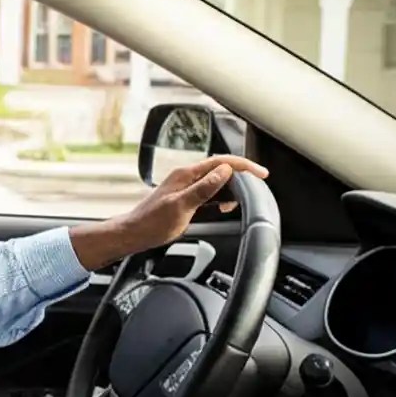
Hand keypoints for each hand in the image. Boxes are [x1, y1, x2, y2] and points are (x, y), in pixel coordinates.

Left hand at [69, 155, 268, 270]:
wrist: (134, 234)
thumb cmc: (152, 223)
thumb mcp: (181, 206)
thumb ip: (203, 188)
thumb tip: (224, 171)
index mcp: (186, 175)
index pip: (220, 162)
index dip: (243, 166)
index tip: (261, 173)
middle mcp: (186, 178)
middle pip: (220, 169)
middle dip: (241, 175)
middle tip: (258, 185)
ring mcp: (185, 188)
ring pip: (216, 181)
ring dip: (232, 187)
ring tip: (244, 197)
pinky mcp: (185, 198)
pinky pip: (209, 192)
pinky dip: (221, 196)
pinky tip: (225, 205)